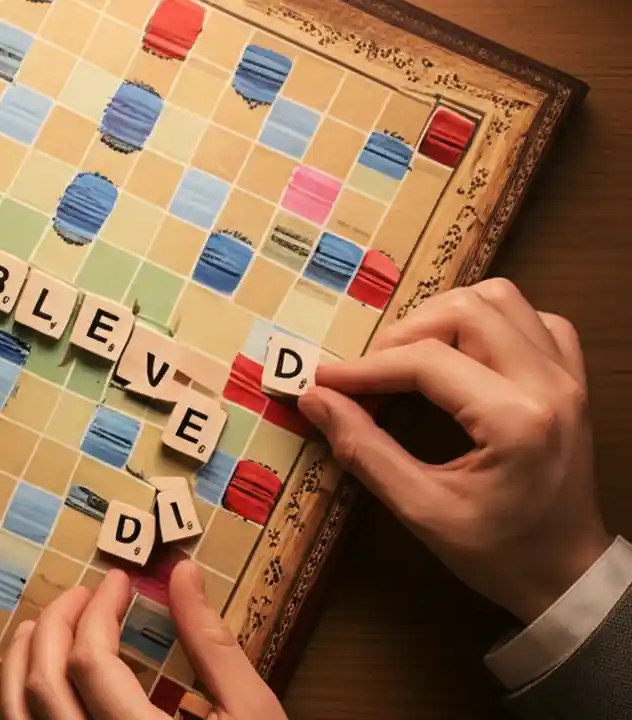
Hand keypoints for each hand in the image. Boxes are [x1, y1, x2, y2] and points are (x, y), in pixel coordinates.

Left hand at [0, 563, 285, 719]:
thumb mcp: (249, 712)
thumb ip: (211, 643)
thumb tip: (182, 574)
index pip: (91, 660)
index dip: (98, 609)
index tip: (117, 583)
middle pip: (45, 682)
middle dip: (57, 624)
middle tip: (82, 596)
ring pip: (18, 715)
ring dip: (21, 661)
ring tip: (40, 628)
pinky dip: (4, 708)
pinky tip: (7, 683)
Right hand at [298, 278, 610, 622]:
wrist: (568, 575)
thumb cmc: (499, 553)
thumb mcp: (423, 510)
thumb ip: (366, 450)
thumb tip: (315, 400)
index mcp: (517, 420)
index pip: (427, 362)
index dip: (366, 368)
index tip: (324, 381)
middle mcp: (549, 383)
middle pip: (465, 310)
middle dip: (403, 334)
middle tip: (370, 375)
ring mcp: (567, 375)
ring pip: (499, 299)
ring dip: (444, 317)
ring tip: (410, 358)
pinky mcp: (572, 376)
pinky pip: (531, 317)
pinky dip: (488, 322)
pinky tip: (462, 355)